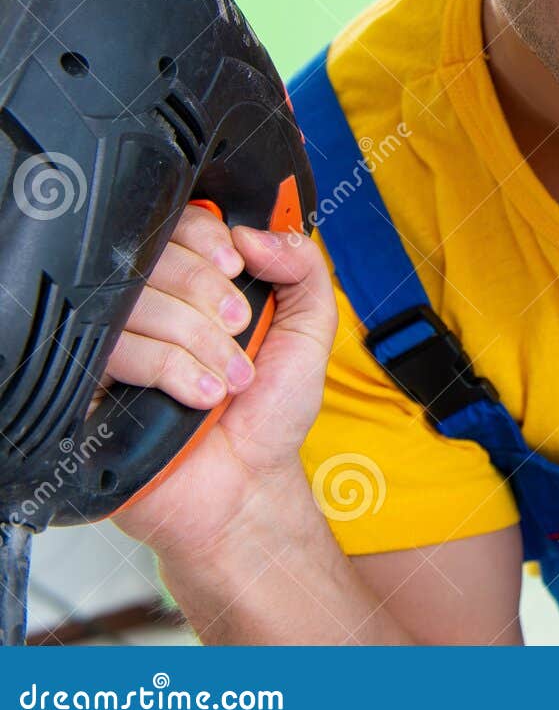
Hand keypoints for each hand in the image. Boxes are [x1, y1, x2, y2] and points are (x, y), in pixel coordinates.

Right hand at [107, 204, 336, 557]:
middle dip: (211, 296)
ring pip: (140, 302)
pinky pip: (119, 350)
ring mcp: (120, 341)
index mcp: (200, 283)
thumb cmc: (272, 412)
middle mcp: (156, 305)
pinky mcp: (95, 382)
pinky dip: (172, 370)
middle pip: (158, 257)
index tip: (237, 269)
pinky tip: (200, 397)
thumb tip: (257, 232)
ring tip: (229, 381)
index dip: (208, 240)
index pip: (183, 224)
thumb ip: (304, 268)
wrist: (245, 485)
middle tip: (240, 331)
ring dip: (200, 343)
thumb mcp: (312, 329)